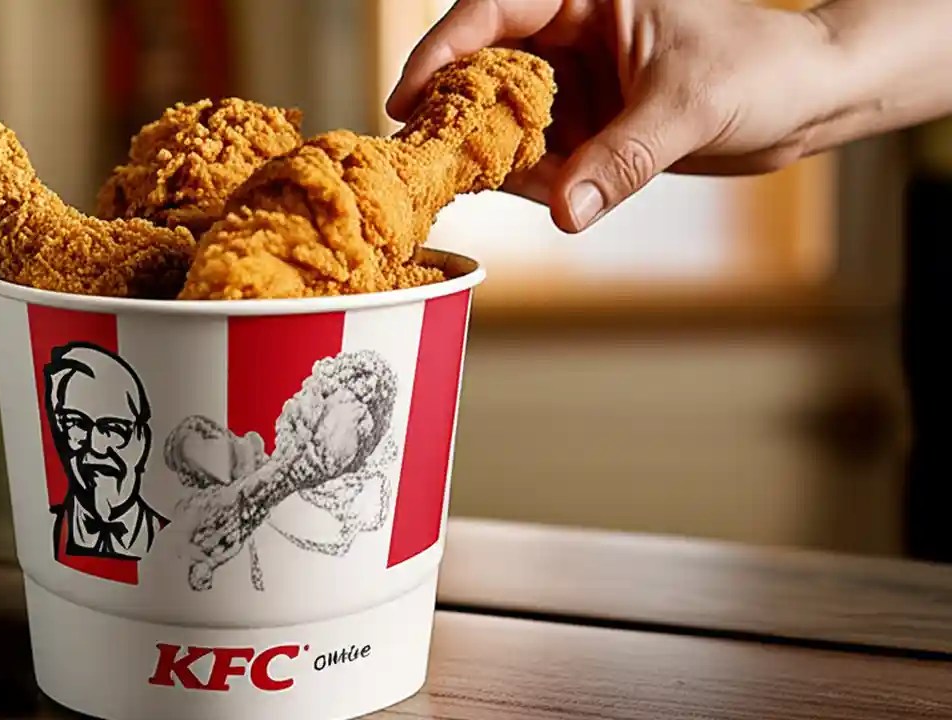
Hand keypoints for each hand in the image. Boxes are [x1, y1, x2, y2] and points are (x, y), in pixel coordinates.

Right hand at [387, 0, 836, 232]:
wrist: (807, 99)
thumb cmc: (762, 68)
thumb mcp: (689, 107)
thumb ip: (624, 159)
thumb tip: (568, 211)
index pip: (494, 10)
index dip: (442, 49)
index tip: (407, 95)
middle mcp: (571, 33)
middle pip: (483, 64)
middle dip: (452, 108)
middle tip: (421, 152)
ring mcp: (576, 81)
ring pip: (504, 115)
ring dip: (490, 153)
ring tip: (473, 184)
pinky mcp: (586, 125)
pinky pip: (536, 154)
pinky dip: (527, 179)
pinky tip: (538, 196)